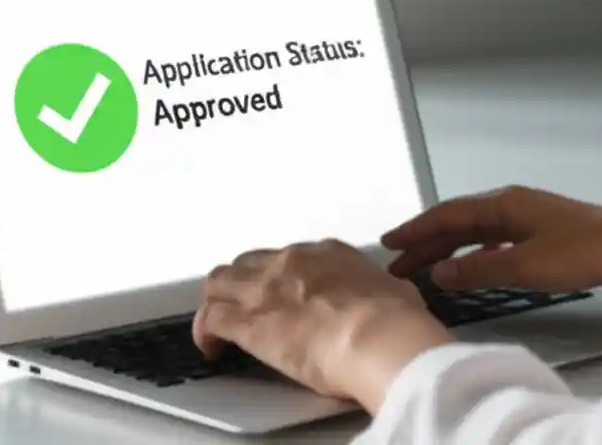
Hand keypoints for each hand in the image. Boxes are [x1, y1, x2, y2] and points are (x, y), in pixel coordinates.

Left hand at [193, 239, 452, 413]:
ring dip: (217, 301)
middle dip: (243, 283)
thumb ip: (380, 290)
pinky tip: (212, 347)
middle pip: (248, 263)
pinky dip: (205, 332)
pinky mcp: (248, 323)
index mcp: (327, 254)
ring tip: (219, 324)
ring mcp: (265, 290)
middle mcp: (291, 262)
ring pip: (219, 282)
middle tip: (246, 306)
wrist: (378, 336)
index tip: (285, 294)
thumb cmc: (393, 319)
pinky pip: (210, 318)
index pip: (290, 257)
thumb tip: (390, 298)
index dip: (282, 276)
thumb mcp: (395, 290)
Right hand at [383, 185, 601, 290]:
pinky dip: (477, 256)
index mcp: (504, 203)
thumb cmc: (587, 250)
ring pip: (477, 234)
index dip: (416, 229)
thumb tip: (440, 273)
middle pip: (459, 223)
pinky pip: (497, 243)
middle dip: (426, 243)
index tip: (388, 243)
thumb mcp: (525, 265)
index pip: (447, 214)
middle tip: (398, 265)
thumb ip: (480, 270)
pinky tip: (474, 270)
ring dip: (450, 252)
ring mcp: (530, 219)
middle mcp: (514, 205)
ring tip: (426, 271)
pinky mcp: (546, 236)